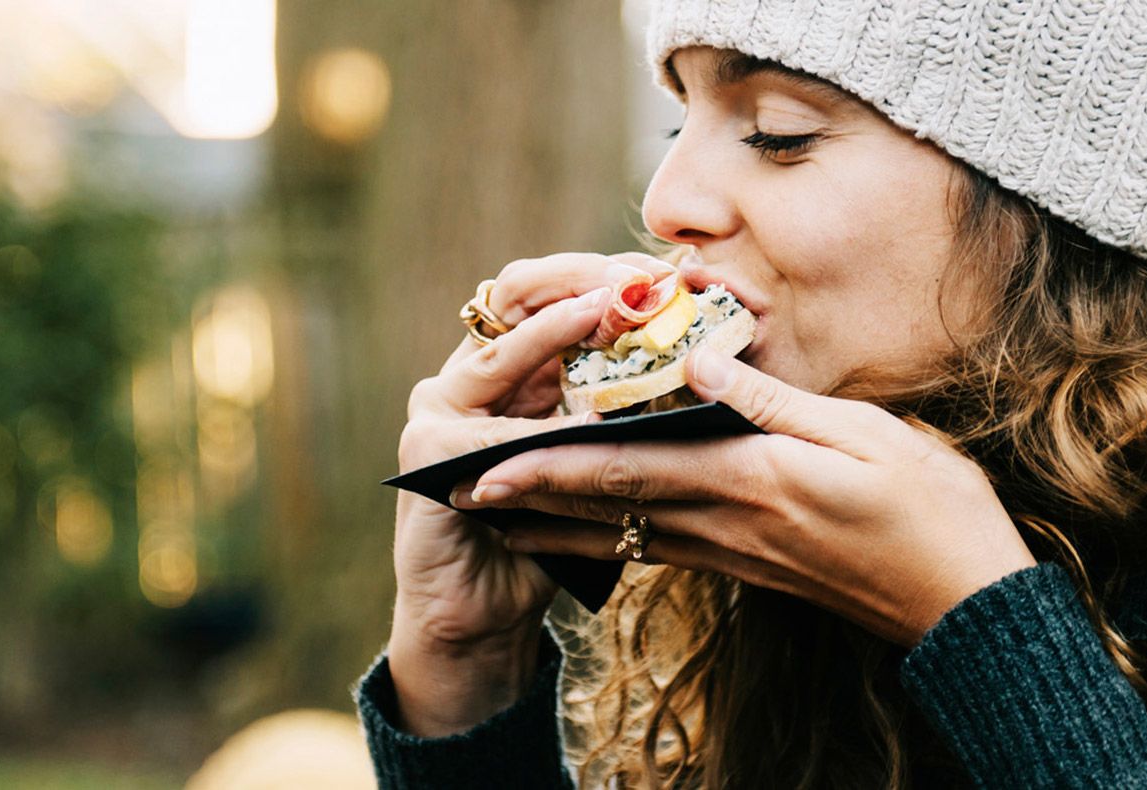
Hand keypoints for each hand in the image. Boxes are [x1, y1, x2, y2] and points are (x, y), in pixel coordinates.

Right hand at [386, 251, 664, 735]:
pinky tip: (587, 412)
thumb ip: (634, 407)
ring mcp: (443, 404)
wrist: (484, 612)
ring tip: (610, 308)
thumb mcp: (604, 456)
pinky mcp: (429, 451)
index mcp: (518, 361)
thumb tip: (717, 361)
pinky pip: (491, 428)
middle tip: (639, 278)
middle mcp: (474, 369)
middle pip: (521, 289)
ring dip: (558, 327)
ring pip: (504, 346)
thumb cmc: (555, 532)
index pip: (558, 284)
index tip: (672, 269)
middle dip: (582, 278)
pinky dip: (540, 420)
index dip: (611, 270)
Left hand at [455, 348, 1039, 646]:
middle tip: (457, 492)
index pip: (628, 469)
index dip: (548, 467)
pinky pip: (664, 551)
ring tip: (500, 512)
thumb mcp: (866, 436)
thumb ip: (773, 399)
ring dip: (559, 522)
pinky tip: (592, 533)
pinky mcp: (755, 571)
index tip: (482, 468)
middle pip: (610, 508)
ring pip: (628, 535)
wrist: (968, 605)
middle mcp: (730, 526)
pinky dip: (614, 538)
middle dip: (529, 499)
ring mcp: (740, 557)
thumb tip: (695, 356)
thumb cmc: (933, 511)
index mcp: (750, 482)